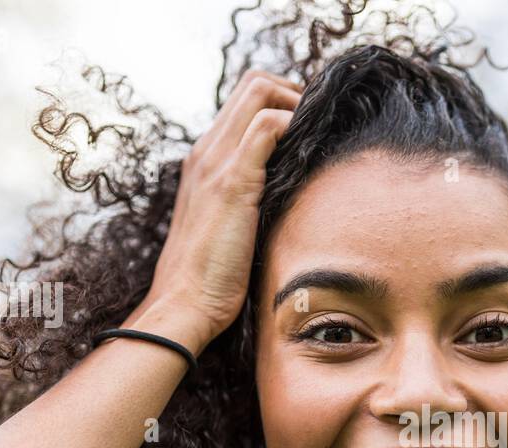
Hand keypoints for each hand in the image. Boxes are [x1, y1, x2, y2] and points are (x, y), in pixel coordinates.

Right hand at [127, 70, 301, 354]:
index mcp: (205, 160)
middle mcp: (206, 152)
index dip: (283, 101)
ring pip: (259, 92)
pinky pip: (267, 127)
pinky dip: (295, 125)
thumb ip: (250, 203)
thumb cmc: (211, 278)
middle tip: (323, 126)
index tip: (311, 128)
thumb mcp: (231, 229)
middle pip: (254, 84)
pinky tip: (312, 151)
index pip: (244, 100)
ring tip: (322, 134)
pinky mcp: (232, 183)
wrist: (184, 304)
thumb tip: (289, 199)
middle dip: (296, 92)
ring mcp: (215, 163)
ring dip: (299, 103)